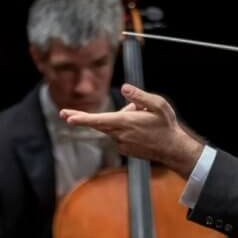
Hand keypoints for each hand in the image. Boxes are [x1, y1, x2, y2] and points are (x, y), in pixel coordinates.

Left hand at [61, 84, 204, 175]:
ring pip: (112, 126)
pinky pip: (118, 134)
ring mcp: (121, 143)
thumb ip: (139, 95)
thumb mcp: (158, 104)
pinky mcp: (124, 149)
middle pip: (97, 124)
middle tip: (64, 114)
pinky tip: (141, 129)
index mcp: (125, 122)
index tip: (69, 118)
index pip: (99, 119)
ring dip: (120, 120)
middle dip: (80, 118)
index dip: (83, 118)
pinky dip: (125, 129)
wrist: (172, 149)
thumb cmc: (166, 125)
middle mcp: (120, 134)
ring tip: (143, 119)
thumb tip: (124, 88)